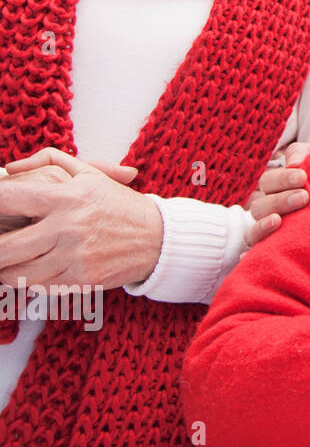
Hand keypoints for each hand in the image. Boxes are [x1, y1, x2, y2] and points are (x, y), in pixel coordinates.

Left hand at [0, 147, 161, 289]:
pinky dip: (25, 281)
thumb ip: (48, 160)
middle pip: (4, 247)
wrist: (158, 237)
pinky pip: (37, 286)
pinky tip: (25, 271)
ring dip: (4, 268)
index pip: (7, 198)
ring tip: (6, 261)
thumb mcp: (88, 174)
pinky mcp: (81, 279)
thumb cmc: (117, 204)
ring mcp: (75, 256)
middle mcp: (69, 227)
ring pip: (16, 273)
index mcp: (67, 197)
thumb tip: (9, 167)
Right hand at [245, 142, 309, 247]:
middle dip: (279, 200)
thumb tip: (293, 162)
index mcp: (276, 189)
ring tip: (279, 221)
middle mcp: (269, 212)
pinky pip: (254, 258)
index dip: (282, 179)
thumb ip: (305, 154)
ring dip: (262, 226)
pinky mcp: (274, 254)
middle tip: (304, 197)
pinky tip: (256, 256)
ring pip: (252, 232)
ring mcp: (270, 235)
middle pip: (259, 206)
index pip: (268, 182)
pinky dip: (250, 257)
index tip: (303, 176)